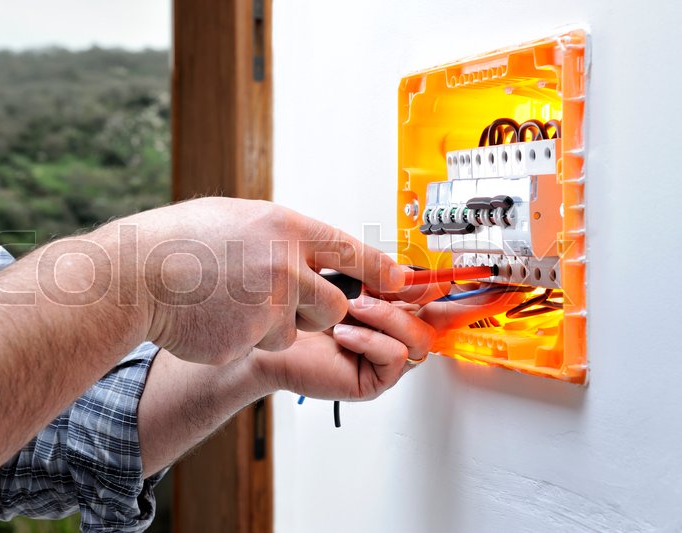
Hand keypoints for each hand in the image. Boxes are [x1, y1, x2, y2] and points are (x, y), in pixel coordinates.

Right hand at [107, 197, 403, 363]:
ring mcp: (271, 302)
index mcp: (283, 226)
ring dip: (277, 325)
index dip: (381, 269)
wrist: (137, 275)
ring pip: (299, 329)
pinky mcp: (253, 337)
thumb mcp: (236, 218)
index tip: (405, 283)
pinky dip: (248, 338)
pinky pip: (267, 345)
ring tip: (235, 303)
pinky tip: (220, 319)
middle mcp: (285, 262)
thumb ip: (278, 234)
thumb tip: (308, 244)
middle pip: (334, 302)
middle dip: (318, 311)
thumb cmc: (179, 244)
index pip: (351, 249)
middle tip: (279, 300)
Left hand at [251, 288, 526, 400]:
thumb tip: (414, 274)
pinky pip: (394, 358)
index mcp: (396, 306)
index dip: (474, 293)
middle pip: (442, 320)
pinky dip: (370, 340)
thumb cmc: (303, 309)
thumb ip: (382, 276)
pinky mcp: (375, 380)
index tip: (500, 283)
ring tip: (353, 309)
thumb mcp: (347, 281)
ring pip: (419, 338)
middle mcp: (397, 333)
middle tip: (419, 287)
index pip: (443, 299)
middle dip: (436, 302)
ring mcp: (388, 359)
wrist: (270, 338)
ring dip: (387, 318)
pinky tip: (343, 334)